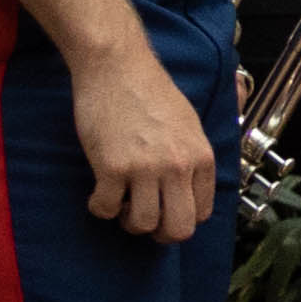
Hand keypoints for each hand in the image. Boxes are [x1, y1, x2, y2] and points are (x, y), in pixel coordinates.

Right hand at [75, 45, 217, 244]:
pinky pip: (105, 208)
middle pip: (178, 229)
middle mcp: (178, 167)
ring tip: (120, 204)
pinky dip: (99, 208)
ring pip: (141, 224)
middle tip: (143, 220)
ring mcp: (144, 168)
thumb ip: (192, 158)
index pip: (201, 213)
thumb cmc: (152, 92)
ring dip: (128, 221)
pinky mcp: (111, 166)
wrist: (118, 67)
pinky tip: (99, 194)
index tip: (165, 210)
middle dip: (159, 234)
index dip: (181, 218)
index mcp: (201, 158)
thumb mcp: (190, 126)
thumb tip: (189, 191)